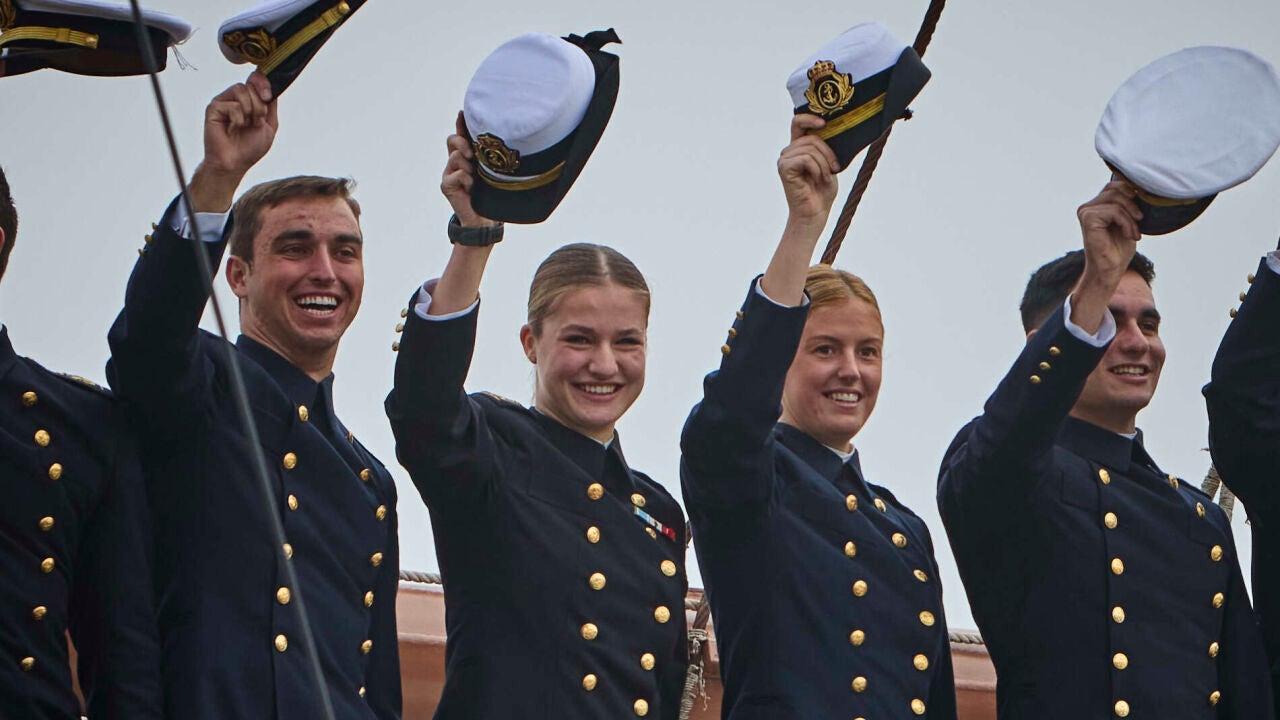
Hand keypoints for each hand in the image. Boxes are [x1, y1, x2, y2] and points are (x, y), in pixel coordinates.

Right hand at [189, 72, 277, 211]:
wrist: (234, 163)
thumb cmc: (250, 148)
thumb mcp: (270, 126)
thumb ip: (272, 106)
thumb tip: (272, 86)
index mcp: (249, 100)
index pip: (256, 80)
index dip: (263, 82)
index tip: (268, 96)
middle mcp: (235, 98)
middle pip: (251, 85)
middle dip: (259, 105)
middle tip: (256, 121)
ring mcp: (224, 101)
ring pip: (241, 90)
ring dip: (250, 110)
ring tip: (245, 125)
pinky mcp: (213, 108)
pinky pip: (231, 104)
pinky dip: (238, 119)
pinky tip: (232, 129)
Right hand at [441, 111, 497, 227]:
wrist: (485, 219)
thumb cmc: (491, 193)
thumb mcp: (492, 170)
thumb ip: (489, 156)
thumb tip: (501, 135)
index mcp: (467, 156)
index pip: (461, 135)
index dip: (461, 123)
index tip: (463, 113)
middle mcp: (456, 162)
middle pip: (453, 140)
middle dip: (462, 142)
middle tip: (472, 154)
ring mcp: (449, 173)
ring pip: (455, 156)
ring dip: (468, 165)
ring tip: (475, 178)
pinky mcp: (446, 185)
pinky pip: (456, 174)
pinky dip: (465, 179)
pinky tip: (471, 187)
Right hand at [777, 114, 839, 226]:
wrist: (815, 213)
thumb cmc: (822, 191)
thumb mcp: (829, 164)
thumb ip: (826, 148)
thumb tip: (836, 131)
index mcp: (798, 148)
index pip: (798, 123)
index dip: (809, 118)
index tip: (824, 124)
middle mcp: (788, 152)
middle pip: (811, 138)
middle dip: (828, 153)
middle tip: (834, 169)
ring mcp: (784, 160)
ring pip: (810, 148)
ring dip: (823, 163)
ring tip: (824, 177)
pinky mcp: (784, 168)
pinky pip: (805, 158)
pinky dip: (816, 168)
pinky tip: (816, 179)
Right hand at [1077, 179, 1141, 285]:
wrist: (1110, 270)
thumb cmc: (1119, 249)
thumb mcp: (1128, 220)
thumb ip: (1127, 203)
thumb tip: (1138, 186)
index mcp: (1094, 205)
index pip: (1114, 185)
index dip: (1131, 193)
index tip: (1140, 213)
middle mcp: (1087, 207)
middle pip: (1116, 189)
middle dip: (1133, 205)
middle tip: (1140, 221)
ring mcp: (1085, 211)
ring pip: (1117, 200)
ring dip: (1131, 217)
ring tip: (1134, 233)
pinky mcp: (1088, 218)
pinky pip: (1115, 211)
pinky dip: (1127, 223)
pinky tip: (1128, 235)